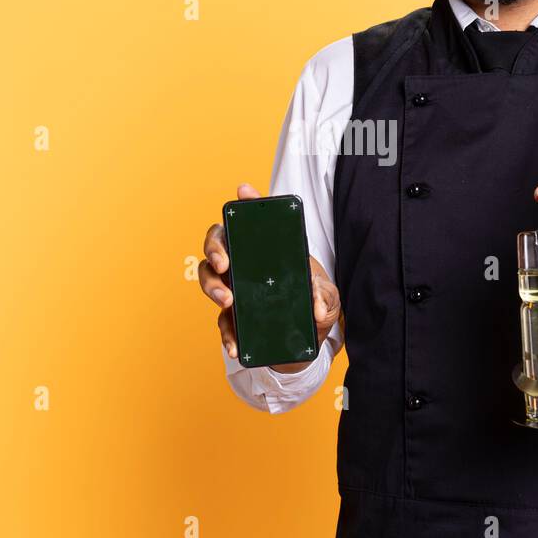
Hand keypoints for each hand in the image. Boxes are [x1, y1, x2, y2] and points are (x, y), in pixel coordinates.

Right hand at [199, 182, 342, 372]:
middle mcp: (246, 265)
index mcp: (270, 251)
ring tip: (226, 300)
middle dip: (215, 248)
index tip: (243, 192)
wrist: (307, 345)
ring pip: (209, 277)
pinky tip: (235, 344)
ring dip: (212, 286)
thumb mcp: (328, 299)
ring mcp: (235, 289)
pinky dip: (226, 334)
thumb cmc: (315, 308)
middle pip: (218, 243)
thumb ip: (325, 296)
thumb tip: (314, 303)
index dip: (247, 203)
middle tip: (224, 263)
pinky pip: (222, 322)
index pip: (254, 221)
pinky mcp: (233, 319)